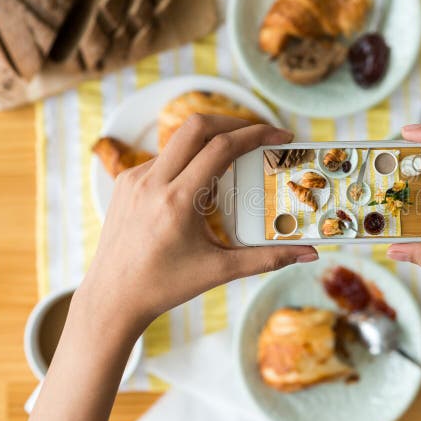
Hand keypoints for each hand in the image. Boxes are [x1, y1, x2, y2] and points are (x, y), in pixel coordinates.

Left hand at [78, 115, 317, 332]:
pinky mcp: (126, 182)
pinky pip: (164, 158)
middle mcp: (152, 182)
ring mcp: (135, 179)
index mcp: (177, 202)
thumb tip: (309, 253)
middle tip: (259, 134)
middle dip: (234, 122)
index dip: (255, 134)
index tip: (280, 135)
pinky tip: (202, 185)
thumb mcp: (220, 271)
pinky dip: (189, 160)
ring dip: (211, 141)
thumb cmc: (165, 286)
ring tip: (236, 160)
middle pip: (197, 126)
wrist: (112, 299)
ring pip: (179, 140)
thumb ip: (268, 258)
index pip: (221, 147)